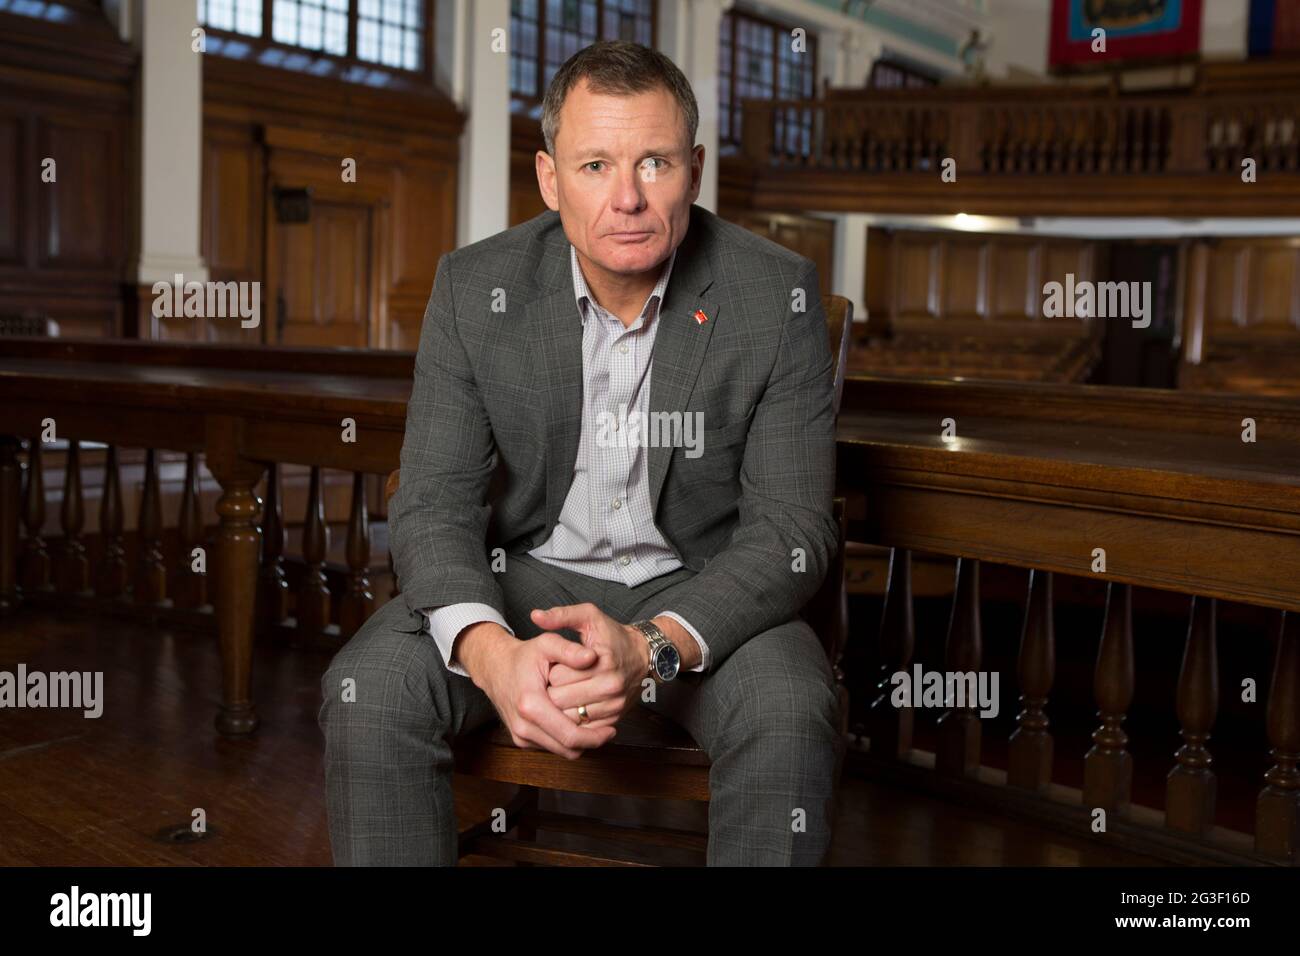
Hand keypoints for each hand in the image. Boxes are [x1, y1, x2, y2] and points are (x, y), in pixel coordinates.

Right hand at [473, 627, 617, 758]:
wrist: (495, 668)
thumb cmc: (524, 656)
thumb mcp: (546, 644)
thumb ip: (569, 650)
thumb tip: (592, 657)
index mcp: (530, 705)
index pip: (570, 735)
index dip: (595, 736)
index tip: (613, 729)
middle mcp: (523, 726)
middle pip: (568, 748)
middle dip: (592, 742)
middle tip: (610, 731)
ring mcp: (521, 736)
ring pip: (561, 751)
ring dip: (581, 743)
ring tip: (597, 729)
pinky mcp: (521, 740)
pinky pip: (551, 747)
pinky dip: (567, 740)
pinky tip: (579, 726)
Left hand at [531, 603, 649, 729]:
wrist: (643, 655)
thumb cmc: (613, 635)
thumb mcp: (589, 616)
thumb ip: (561, 615)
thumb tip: (535, 615)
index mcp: (602, 663)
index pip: (557, 677)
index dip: (549, 671)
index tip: (553, 664)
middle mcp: (611, 687)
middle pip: (560, 700)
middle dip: (551, 692)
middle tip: (553, 682)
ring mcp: (614, 706)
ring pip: (569, 718)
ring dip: (560, 708)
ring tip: (562, 692)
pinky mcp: (615, 720)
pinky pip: (583, 729)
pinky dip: (574, 720)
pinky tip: (573, 705)